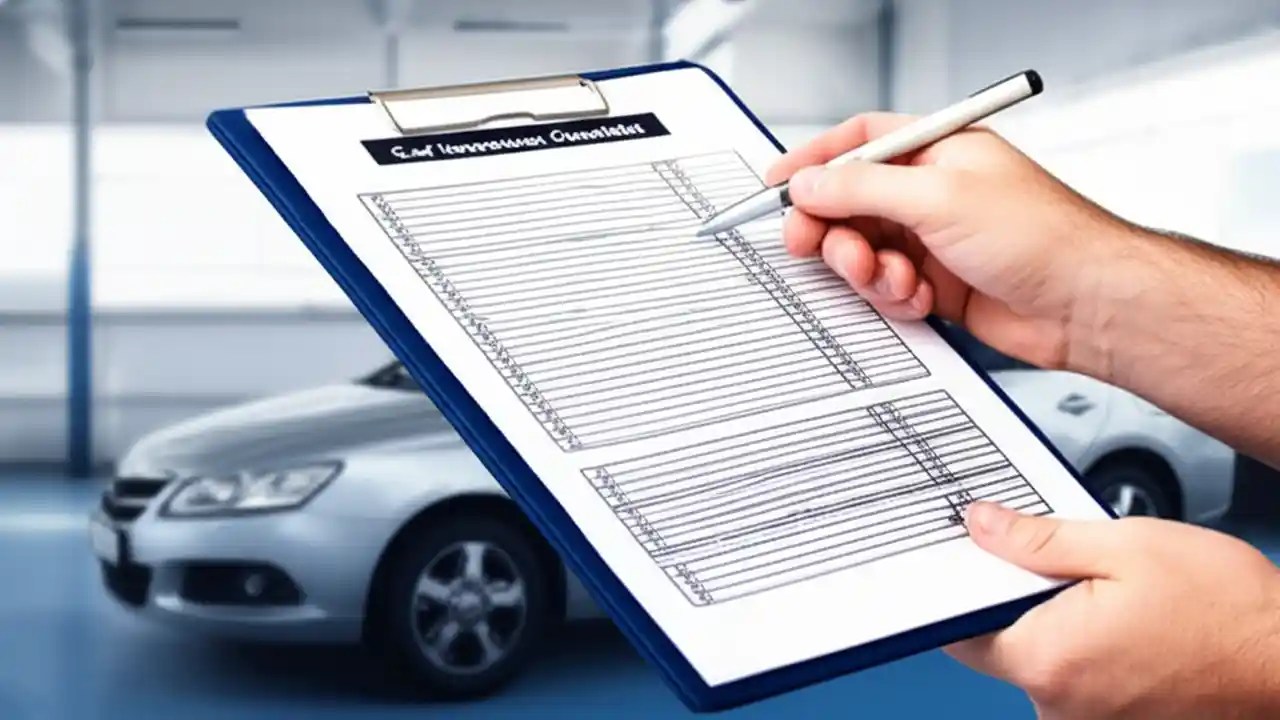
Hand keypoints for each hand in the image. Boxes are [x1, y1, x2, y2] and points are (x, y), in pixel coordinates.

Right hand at [767, 113, 1137, 370]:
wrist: (1086, 305)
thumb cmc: (1042, 237)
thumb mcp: (938, 197)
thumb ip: (862, 188)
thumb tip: (808, 184)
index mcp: (938, 151)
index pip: (860, 142)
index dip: (815, 161)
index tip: (778, 185)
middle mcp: (932, 193)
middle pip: (852, 203)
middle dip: (831, 228)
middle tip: (813, 245)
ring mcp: (933, 241)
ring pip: (865, 251)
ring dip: (866, 269)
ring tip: (891, 277)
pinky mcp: (937, 285)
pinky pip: (887, 289)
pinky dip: (894, 297)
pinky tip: (921, 298)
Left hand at [947, 502, 1279, 718]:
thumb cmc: (1224, 609)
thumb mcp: (1124, 547)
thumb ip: (1038, 540)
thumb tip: (979, 526)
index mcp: (1048, 660)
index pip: (961, 632)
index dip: (964, 591)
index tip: (979, 562)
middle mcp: (1060, 706)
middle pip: (1004, 645)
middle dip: (1025, 601)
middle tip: (1070, 568)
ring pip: (1047, 661)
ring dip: (1064, 625)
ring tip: (1116, 599)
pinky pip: (1082, 681)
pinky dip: (1093, 650)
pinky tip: (1131, 627)